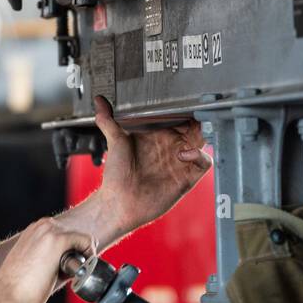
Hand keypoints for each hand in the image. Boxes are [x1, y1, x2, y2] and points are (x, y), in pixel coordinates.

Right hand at [0, 218, 96, 302]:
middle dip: (77, 253)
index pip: (65, 234)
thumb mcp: (31, 264)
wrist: (7, 296)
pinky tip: (82, 268)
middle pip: (74, 235)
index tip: (67, 269)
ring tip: (72, 274)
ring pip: (81, 237)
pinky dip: (90, 254)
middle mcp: (42, 226)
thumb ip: (48, 259)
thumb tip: (69, 264)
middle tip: (71, 273)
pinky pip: (86, 240)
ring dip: (82, 255)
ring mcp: (49, 231)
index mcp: (34, 230)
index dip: (70, 252)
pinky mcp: (58, 240)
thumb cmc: (17, 287)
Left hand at [92, 95, 211, 233]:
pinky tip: (185, 154)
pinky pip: (204, 163)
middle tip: (195, 114)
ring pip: (201, 142)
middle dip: (197, 119)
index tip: (184, 102)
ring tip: (194, 131)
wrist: (120, 203)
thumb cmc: (117, 175)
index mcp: (158, 135)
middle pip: (194, 127)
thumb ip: (108, 120)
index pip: (178, 117)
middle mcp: (171, 146)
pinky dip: (200, 155)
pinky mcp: (186, 177)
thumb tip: (98, 100)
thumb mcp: (114, 142)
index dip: (183, 109)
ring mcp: (180, 161)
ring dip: (202, 135)